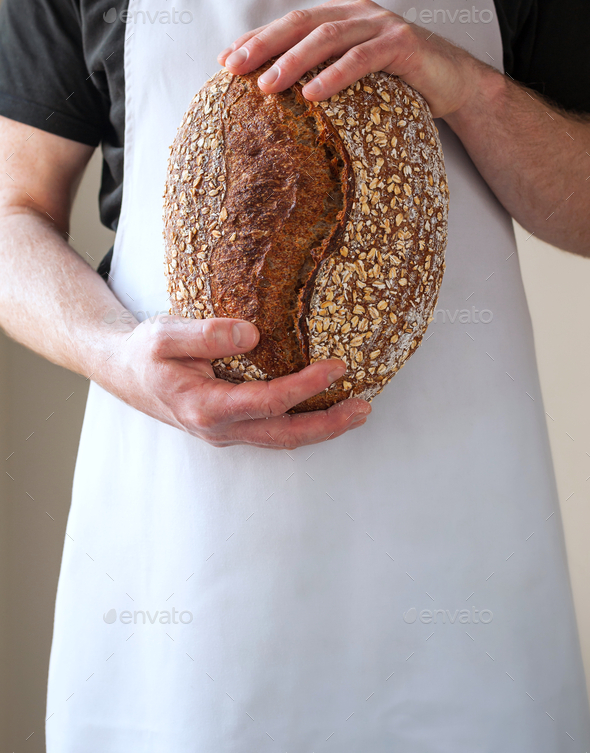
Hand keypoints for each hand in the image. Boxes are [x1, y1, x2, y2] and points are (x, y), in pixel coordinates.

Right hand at [107, 315, 370, 449]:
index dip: (307, 386)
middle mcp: (219, 429)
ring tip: (357, 412)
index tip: (337, 366)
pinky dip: (302, 423)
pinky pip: (273, 431)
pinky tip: (322, 408)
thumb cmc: (146, 353)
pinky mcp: (230, 428)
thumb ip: (206, 333)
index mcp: (205, 407)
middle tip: (364, 407)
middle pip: (284, 435)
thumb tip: (252, 334)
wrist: (125, 373)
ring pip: (281, 439)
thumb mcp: (165, 334)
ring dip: (321, 428)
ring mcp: (225, 433)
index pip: (268, 402)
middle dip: (328, 424)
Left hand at [218, 0, 486, 117]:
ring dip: (293, 61)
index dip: (256, 39)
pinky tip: (312, 94)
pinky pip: (361, 59)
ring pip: (327, 38)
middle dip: (264, 45)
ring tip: (267, 86)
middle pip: (301, 23)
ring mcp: (380, 24)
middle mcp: (357, 12)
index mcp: (340, 14)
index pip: (290, 23)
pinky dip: (334, 76)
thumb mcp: (352, 74)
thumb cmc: (397, 82)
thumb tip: (272, 92)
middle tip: (235, 68)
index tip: (225, 61)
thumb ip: (320, 70)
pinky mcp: (401, 43)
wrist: (453, 82)